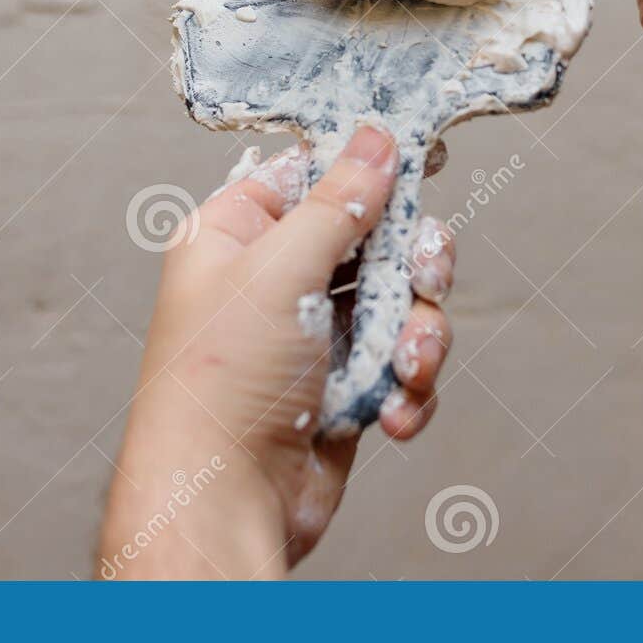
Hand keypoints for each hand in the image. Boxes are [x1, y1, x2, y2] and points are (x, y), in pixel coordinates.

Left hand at [99, 126, 454, 578]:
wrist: (223, 501)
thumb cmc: (219, 387)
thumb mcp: (278, 271)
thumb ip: (336, 203)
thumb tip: (374, 141)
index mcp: (237, 235)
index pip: (313, 174)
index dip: (368, 167)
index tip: (423, 163)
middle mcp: (274, 280)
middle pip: (376, 237)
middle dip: (412, 266)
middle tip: (422, 280)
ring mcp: (313, 337)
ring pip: (401, 305)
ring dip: (417, 336)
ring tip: (405, 368)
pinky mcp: (343, 388)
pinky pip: (402, 366)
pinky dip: (407, 388)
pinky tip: (390, 411)